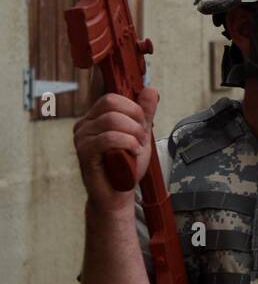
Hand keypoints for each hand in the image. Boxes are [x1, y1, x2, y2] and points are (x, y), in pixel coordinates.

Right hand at [73, 88, 158, 211]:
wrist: (118, 194)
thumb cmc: (127, 166)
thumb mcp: (141, 135)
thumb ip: (145, 113)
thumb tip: (150, 89)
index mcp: (95, 118)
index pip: (113, 98)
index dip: (134, 109)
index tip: (142, 128)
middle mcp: (84, 125)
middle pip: (111, 104)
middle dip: (135, 120)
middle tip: (140, 139)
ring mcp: (81, 138)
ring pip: (112, 120)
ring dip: (133, 135)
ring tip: (135, 149)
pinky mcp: (84, 153)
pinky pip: (108, 138)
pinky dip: (127, 143)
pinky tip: (132, 153)